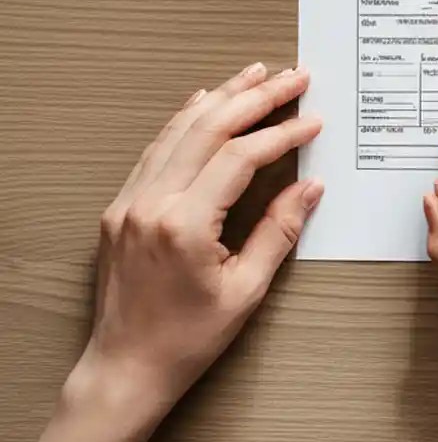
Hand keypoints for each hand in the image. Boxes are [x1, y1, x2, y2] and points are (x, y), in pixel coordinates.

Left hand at [38, 63, 322, 441]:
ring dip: (221, 97)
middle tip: (293, 76)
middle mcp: (150, 203)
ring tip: (255, 74)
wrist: (126, 367)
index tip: (312, 121)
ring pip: (179, 130)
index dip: (281, 134)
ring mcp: (130, 202)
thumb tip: (310, 186)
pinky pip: (156, 149)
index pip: (240, 157)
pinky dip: (185, 120)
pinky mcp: (121, 206)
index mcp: (183, 225)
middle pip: (209, 129)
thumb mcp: (246, 289)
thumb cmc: (187, 338)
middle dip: (256, 97)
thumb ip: (279, 230)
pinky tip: (204, 102)